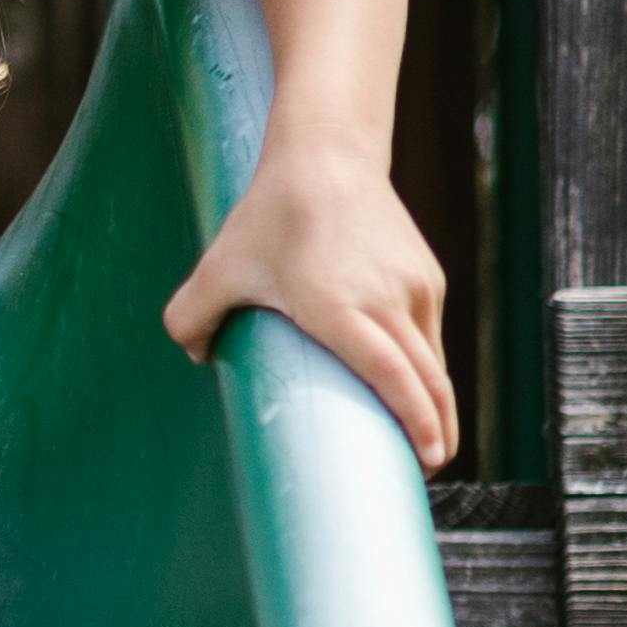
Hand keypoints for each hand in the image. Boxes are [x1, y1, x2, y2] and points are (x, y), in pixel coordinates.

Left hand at [162, 134, 458, 471]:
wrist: (328, 155)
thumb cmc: (270, 215)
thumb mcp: (218, 266)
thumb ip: (191, 317)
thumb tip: (197, 358)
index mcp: (338, 304)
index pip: (391, 374)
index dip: (413, 420)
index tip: (427, 460)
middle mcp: (386, 298)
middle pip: (427, 380)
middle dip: (435, 433)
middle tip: (426, 472)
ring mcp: (414, 287)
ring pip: (433, 362)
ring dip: (435, 407)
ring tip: (426, 444)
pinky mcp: (427, 278)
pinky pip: (431, 337)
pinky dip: (429, 372)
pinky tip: (417, 394)